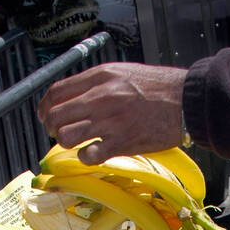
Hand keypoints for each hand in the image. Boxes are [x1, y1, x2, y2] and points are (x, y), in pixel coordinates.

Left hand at [37, 62, 187, 160]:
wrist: (184, 100)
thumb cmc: (156, 87)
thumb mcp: (121, 72)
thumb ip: (96, 83)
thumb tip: (72, 97)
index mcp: (99, 77)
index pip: (56, 92)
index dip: (45, 106)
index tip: (45, 115)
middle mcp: (100, 97)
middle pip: (56, 115)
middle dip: (52, 127)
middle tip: (61, 131)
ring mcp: (109, 121)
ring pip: (66, 136)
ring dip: (67, 142)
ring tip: (78, 142)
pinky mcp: (120, 143)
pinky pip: (88, 155)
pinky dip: (85, 156)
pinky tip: (93, 152)